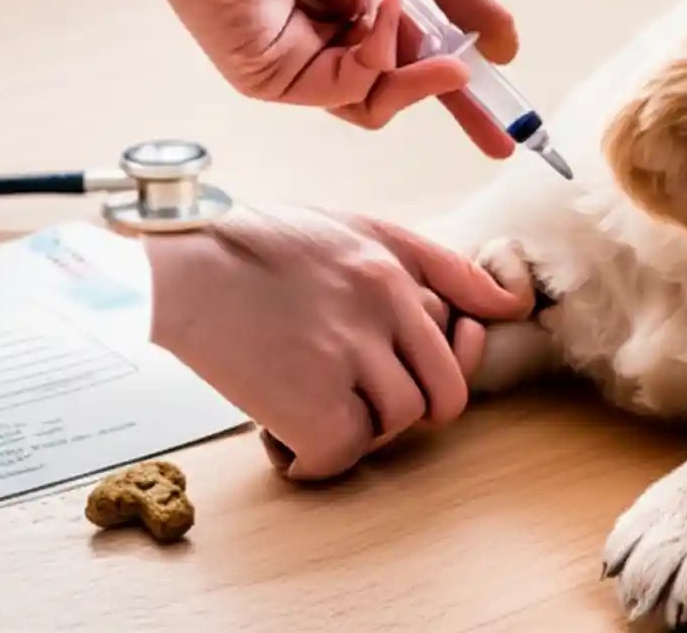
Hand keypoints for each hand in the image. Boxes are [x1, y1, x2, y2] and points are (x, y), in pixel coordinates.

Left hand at [113, 0, 518, 157]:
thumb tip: (503, 41)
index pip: (415, 57)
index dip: (461, 88)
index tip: (504, 122)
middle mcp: (325, 32)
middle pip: (396, 90)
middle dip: (446, 98)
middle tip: (486, 112)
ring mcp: (296, 57)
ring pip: (374, 103)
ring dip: (415, 78)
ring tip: (430, 41)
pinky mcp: (268, 76)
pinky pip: (343, 92)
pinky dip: (377, 62)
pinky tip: (381, 15)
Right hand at [144, 206, 533, 479]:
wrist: (177, 271)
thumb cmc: (262, 248)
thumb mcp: (355, 229)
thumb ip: (435, 264)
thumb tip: (509, 305)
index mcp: (393, 268)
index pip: (461, 333)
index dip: (448, 359)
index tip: (406, 364)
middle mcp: (380, 310)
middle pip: (442, 393)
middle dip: (413, 407)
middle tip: (361, 399)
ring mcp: (347, 357)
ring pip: (397, 423)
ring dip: (360, 428)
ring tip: (312, 404)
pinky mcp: (310, 404)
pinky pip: (343, 454)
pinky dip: (315, 457)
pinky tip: (284, 433)